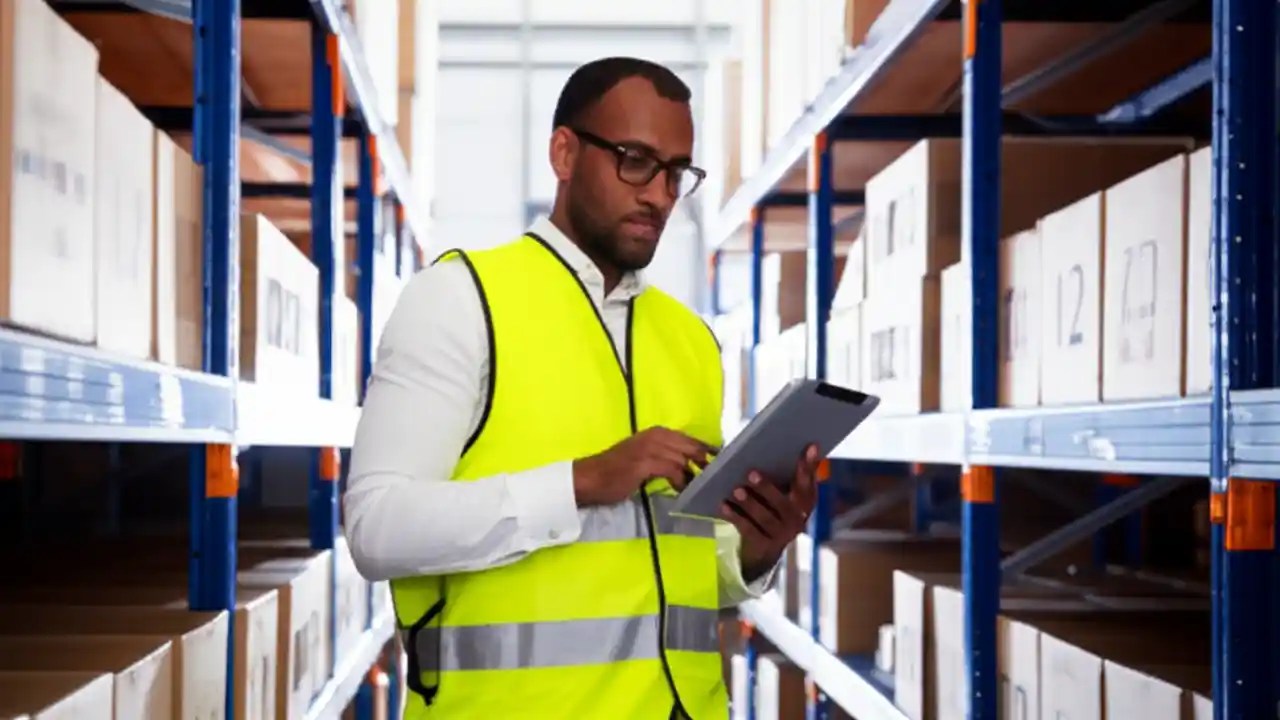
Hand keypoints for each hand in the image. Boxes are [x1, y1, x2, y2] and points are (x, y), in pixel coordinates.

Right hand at [572, 427, 716, 506]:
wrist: (591, 478)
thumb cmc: (616, 471)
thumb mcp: (645, 459)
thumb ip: (665, 458)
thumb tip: (688, 467)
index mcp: (657, 432)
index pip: (689, 439)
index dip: (705, 450)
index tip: (719, 463)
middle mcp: (656, 435)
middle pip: (691, 446)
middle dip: (705, 462)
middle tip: (716, 478)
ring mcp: (650, 447)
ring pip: (684, 458)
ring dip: (694, 475)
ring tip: (701, 488)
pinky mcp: (646, 462)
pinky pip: (673, 469)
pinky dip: (681, 481)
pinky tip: (682, 491)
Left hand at [723, 444, 820, 581]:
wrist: (766, 551)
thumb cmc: (776, 511)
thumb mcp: (788, 493)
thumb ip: (794, 473)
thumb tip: (803, 445)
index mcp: (805, 501)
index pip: (808, 482)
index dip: (809, 466)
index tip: (810, 446)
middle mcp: (797, 519)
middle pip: (783, 503)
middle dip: (767, 488)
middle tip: (751, 473)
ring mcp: (781, 534)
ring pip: (765, 518)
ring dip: (750, 504)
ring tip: (736, 490)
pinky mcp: (763, 545)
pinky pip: (748, 530)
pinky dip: (735, 517)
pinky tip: (724, 505)